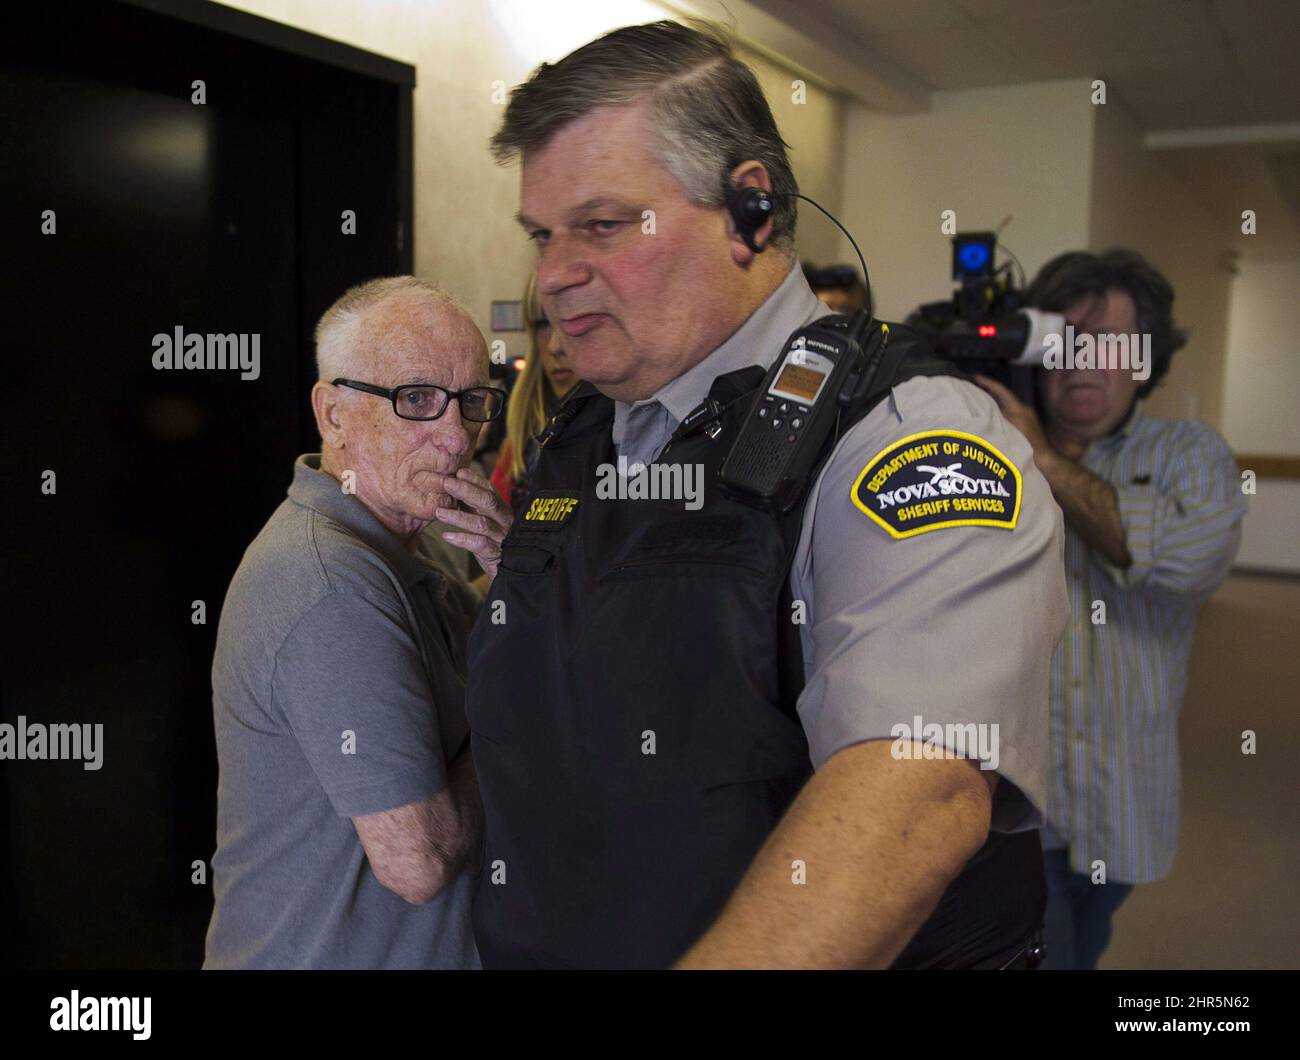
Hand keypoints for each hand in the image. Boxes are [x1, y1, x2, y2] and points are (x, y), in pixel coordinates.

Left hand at [436, 467, 512, 584]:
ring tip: (439, 512)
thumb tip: (455, 488)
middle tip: (446, 483)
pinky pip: (481, 545)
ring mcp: (503, 539)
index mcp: (502, 511)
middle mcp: (506, 522)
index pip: (490, 490)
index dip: (476, 480)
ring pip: (483, 523)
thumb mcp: (485, 524)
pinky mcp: (498, 556)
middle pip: (489, 502)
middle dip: (467, 491)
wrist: (511, 577)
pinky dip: (463, 539)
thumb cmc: (494, 546)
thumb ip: (474, 508)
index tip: (459, 471)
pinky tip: (448, 537)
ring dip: (459, 516)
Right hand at [972, 373, 1054, 468]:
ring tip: (976, 397)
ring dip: (992, 399)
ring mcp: (1024, 418)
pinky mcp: (1024, 427)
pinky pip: (1007, 412)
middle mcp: (1022, 410)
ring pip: (1005, 404)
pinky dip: (996, 409)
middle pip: (1002, 395)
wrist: (1044, 461)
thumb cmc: (1026, 447)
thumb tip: (980, 407)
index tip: (974, 377)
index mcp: (1018, 408)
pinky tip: (988, 414)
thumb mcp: (1007, 430)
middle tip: (971, 385)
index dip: (987, 383)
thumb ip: (995, 417)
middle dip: (988, 389)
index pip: (1001, 390)